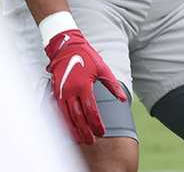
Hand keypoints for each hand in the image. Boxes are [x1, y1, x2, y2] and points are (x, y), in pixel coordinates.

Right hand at [44, 30, 125, 144]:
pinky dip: (64, 121)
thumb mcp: (103, 69)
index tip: (102, 132)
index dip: (96, 123)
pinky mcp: (55, 92)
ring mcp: (60, 93)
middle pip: (77, 117)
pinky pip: (59, 111)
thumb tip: (123, 100)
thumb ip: (113, 86)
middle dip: (84, 130)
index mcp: (83, 86)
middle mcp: (70, 92)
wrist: (66, 47)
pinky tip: (69, 128)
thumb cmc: (87, 57)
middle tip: (91, 141)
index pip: (91, 110)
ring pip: (66, 116)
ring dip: (73, 129)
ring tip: (80, 139)